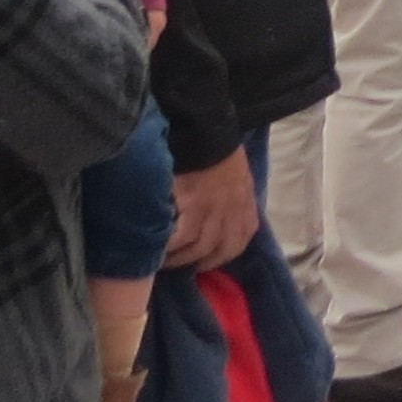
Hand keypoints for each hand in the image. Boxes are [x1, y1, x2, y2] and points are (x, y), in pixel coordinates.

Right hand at [164, 154, 261, 271]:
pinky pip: (180, 238)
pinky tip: (155, 246)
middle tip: (176, 263)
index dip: (216, 258)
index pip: (235, 247)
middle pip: (215, 253)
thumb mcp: (238, 186)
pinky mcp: (193, 207)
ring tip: (160, 258)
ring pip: (196, 249)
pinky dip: (168, 246)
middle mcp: (234, 217)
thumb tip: (217, 228)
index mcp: (246, 212)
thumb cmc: (222, 159)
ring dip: (177, 258)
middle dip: (195, 262)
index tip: (200, 262)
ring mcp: (214, 213)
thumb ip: (232, 209)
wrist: (208, 137)